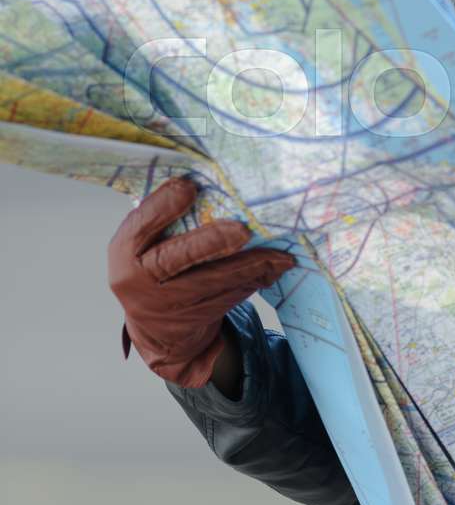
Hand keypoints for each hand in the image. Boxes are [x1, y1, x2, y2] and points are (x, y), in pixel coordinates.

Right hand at [107, 176, 294, 388]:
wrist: (154, 325)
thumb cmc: (152, 265)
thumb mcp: (143, 242)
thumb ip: (161, 218)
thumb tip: (202, 179)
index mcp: (125, 251)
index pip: (141, 225)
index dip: (164, 206)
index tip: (190, 187)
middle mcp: (140, 280)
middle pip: (176, 258)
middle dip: (212, 242)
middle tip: (243, 230)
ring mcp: (167, 303)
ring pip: (213, 282)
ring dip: (250, 266)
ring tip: (279, 254)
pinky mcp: (194, 318)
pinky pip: (229, 297)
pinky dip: (255, 281)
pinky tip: (275, 268)